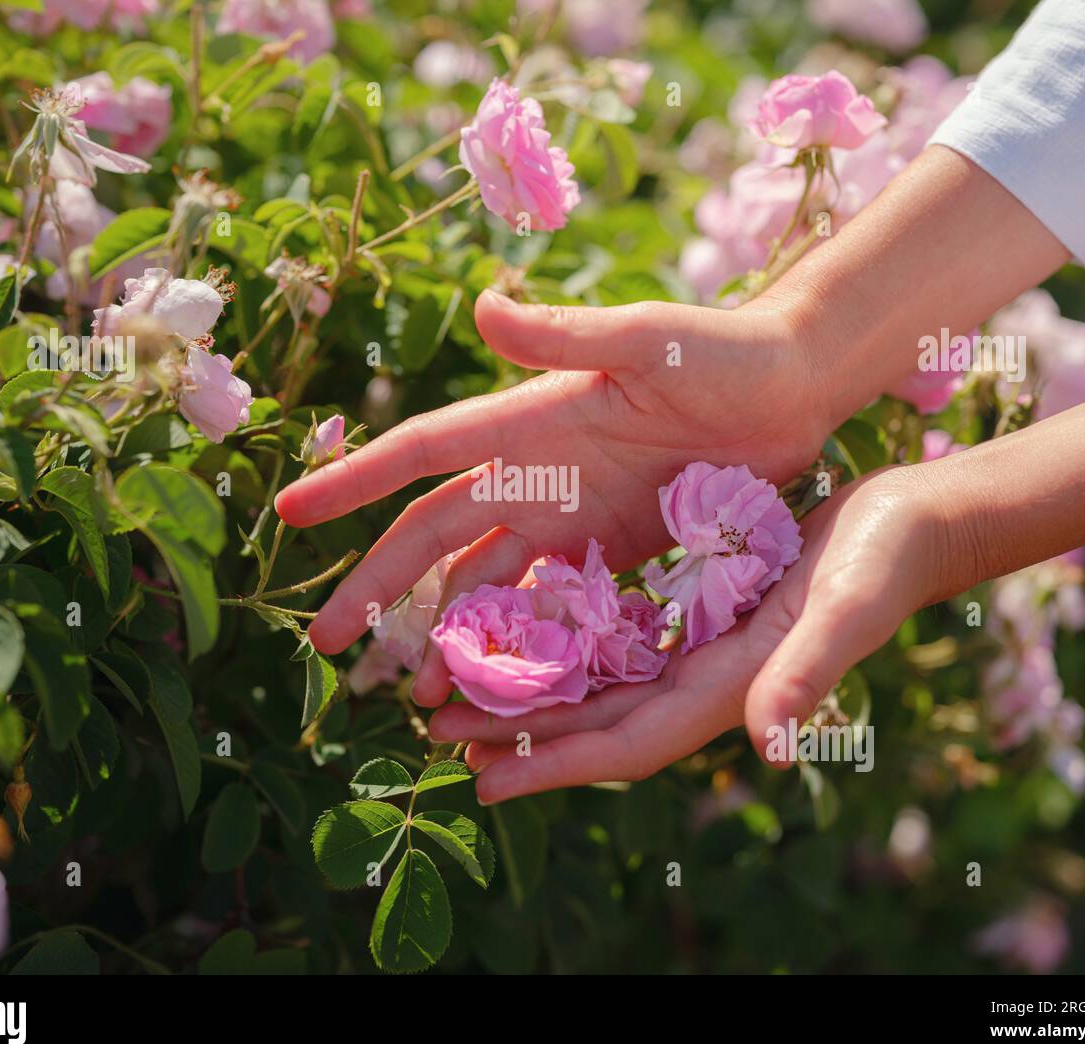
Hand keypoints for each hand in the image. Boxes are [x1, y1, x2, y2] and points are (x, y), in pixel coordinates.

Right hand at [276, 291, 829, 682]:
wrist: (795, 386)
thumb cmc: (725, 351)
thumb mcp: (649, 340)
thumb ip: (567, 334)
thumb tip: (482, 306)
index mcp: (529, 422)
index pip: (422, 454)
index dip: (355, 483)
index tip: (289, 515)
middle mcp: (536, 475)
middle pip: (436, 538)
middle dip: (378, 587)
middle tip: (325, 642)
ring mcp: (572, 518)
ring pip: (485, 583)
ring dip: (444, 633)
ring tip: (411, 695)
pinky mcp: (612, 550)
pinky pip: (549, 605)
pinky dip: (516, 642)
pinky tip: (495, 686)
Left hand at [427, 467, 945, 803]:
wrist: (911, 524)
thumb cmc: (884, 562)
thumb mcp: (843, 610)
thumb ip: (806, 673)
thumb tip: (770, 741)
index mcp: (729, 690)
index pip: (626, 744)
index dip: (555, 766)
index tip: (483, 777)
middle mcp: (707, 682)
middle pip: (596, 724)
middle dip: (519, 734)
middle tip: (438, 732)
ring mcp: (704, 651)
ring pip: (602, 685)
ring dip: (535, 693)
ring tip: (464, 688)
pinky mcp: (705, 616)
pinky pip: (624, 642)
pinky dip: (574, 647)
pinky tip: (532, 631)